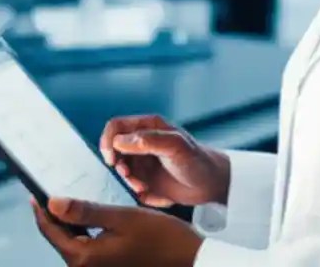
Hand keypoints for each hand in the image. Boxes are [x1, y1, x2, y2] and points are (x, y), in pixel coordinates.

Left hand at [33, 197, 202, 266]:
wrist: (188, 260)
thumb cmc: (160, 238)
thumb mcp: (121, 217)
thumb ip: (85, 211)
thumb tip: (52, 203)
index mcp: (84, 257)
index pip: (50, 230)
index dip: (41, 208)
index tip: (35, 190)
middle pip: (58, 238)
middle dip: (54, 215)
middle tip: (51, 191)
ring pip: (71, 243)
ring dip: (69, 223)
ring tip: (69, 200)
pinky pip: (85, 248)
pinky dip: (83, 231)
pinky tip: (89, 217)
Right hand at [99, 114, 230, 207]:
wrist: (211, 184)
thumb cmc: (197, 160)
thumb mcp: (175, 146)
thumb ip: (148, 141)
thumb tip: (119, 141)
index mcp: (147, 127)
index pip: (115, 127)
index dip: (108, 141)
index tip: (112, 159)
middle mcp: (142, 142)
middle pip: (114, 149)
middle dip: (118, 165)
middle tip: (130, 176)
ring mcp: (143, 161)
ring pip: (121, 170)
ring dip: (129, 180)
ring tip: (144, 186)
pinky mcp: (146, 180)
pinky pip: (131, 186)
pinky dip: (138, 191)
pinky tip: (155, 193)